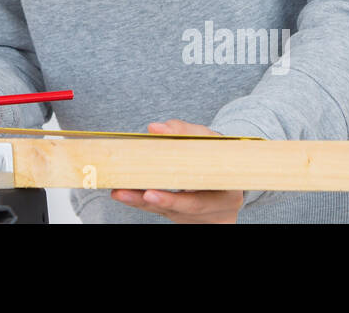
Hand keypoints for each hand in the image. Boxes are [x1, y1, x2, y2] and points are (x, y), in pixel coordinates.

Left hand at [110, 119, 243, 222]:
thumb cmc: (217, 153)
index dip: (174, 199)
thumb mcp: (208, 139)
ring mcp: (202, 219)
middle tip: (124, 193)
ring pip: (169, 213)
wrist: (228, 171)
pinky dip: (144, 201)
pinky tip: (126, 193)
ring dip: (140, 201)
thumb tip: (155, 128)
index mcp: (229, 193)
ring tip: (118, 191)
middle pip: (180, 211)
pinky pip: (164, 212)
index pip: (200, 200)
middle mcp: (217, 212)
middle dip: (150, 202)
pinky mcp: (187, 218)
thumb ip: (183, 132)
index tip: (149, 193)